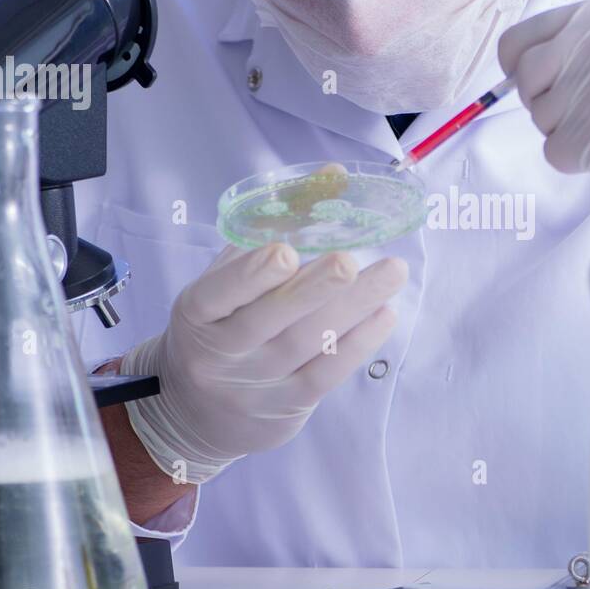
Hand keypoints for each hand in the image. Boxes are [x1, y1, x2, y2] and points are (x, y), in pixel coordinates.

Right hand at [121, 243, 406, 482]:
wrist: (197, 414)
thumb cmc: (221, 324)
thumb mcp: (228, 277)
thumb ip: (275, 225)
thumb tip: (333, 174)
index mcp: (197, 312)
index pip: (219, 294)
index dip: (251, 275)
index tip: (285, 252)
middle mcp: (221, 353)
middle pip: (270, 319)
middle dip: (313, 288)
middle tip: (349, 261)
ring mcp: (254, 384)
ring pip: (306, 343)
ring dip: (354, 307)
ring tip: (393, 272)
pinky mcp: (287, 407)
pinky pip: (326, 374)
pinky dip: (359, 342)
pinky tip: (385, 313)